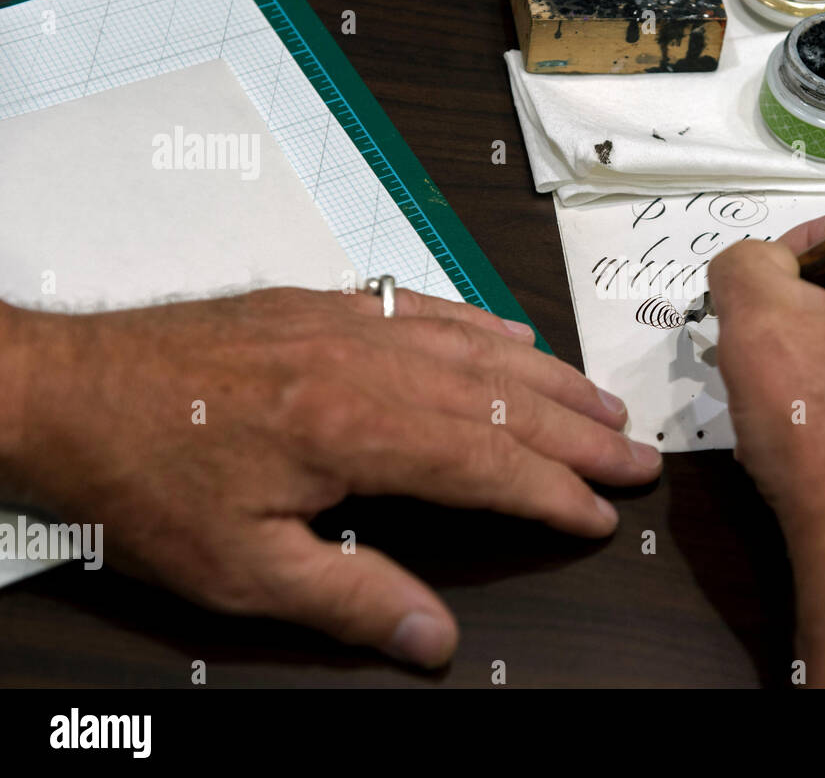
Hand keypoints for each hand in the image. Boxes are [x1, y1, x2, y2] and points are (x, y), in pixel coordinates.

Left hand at [0, 287, 661, 667]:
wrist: (69, 390)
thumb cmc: (148, 473)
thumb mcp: (241, 567)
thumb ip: (349, 597)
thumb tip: (430, 635)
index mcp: (356, 428)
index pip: (489, 463)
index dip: (555, 493)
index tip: (600, 512)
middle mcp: (368, 363)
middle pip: (503, 401)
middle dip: (579, 435)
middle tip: (637, 455)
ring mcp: (351, 325)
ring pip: (480, 351)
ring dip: (550, 382)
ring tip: (603, 405)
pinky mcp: (328, 306)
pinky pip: (430, 309)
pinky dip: (485, 327)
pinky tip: (516, 340)